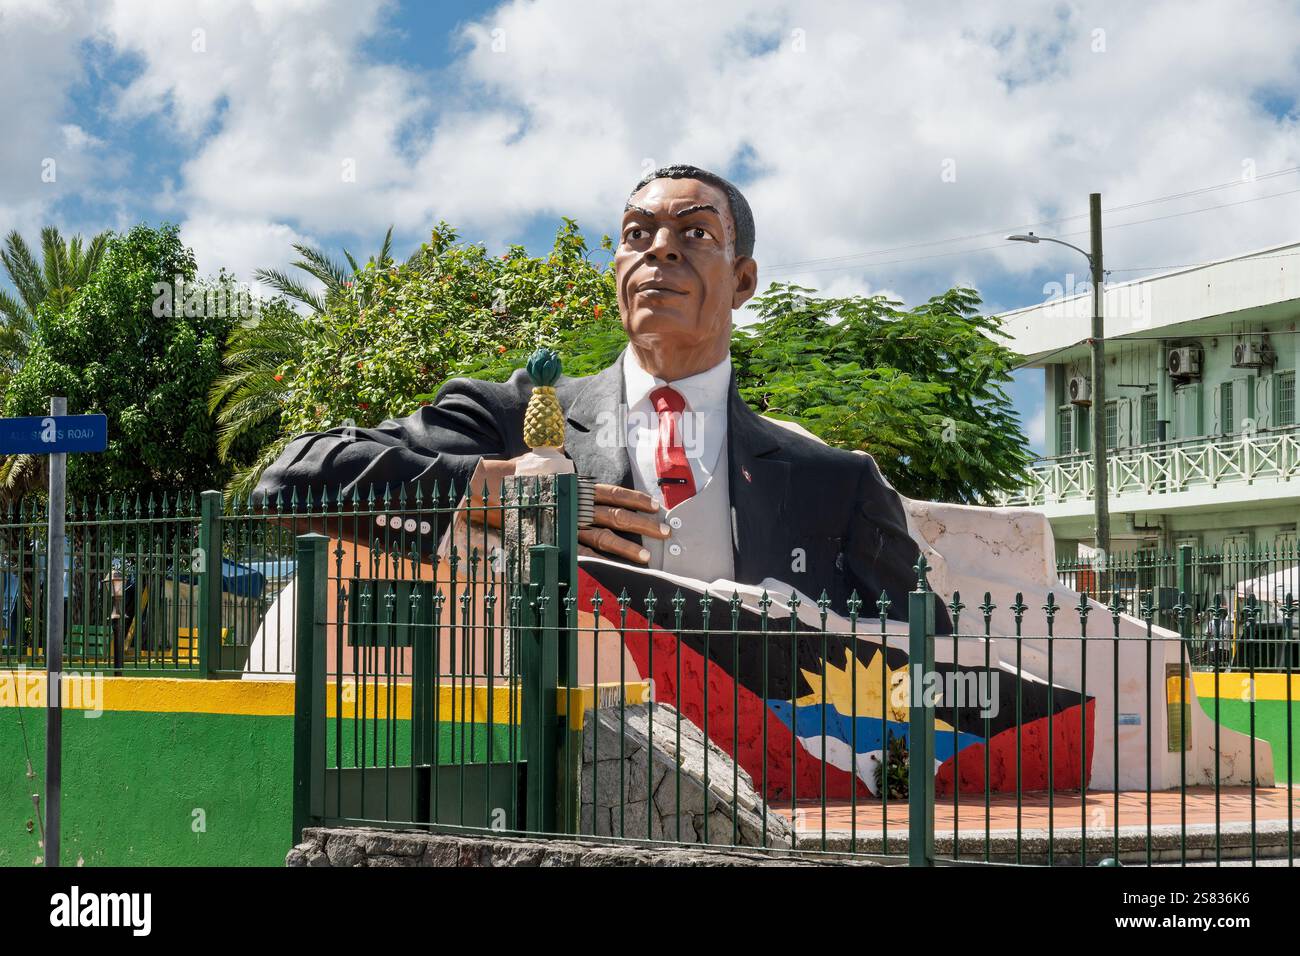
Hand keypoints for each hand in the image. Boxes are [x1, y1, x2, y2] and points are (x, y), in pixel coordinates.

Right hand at [463, 456, 669, 564]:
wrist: (493, 491)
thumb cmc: (519, 477)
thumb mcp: (543, 462)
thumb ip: (558, 460)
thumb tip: (562, 450)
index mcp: (578, 487)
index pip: (614, 493)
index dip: (636, 500)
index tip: (656, 506)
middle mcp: (578, 505)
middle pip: (617, 516)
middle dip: (644, 525)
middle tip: (664, 532)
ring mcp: (569, 524)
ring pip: (604, 538)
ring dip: (627, 549)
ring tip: (646, 558)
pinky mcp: (557, 539)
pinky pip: (580, 553)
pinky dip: (598, 561)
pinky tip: (614, 568)